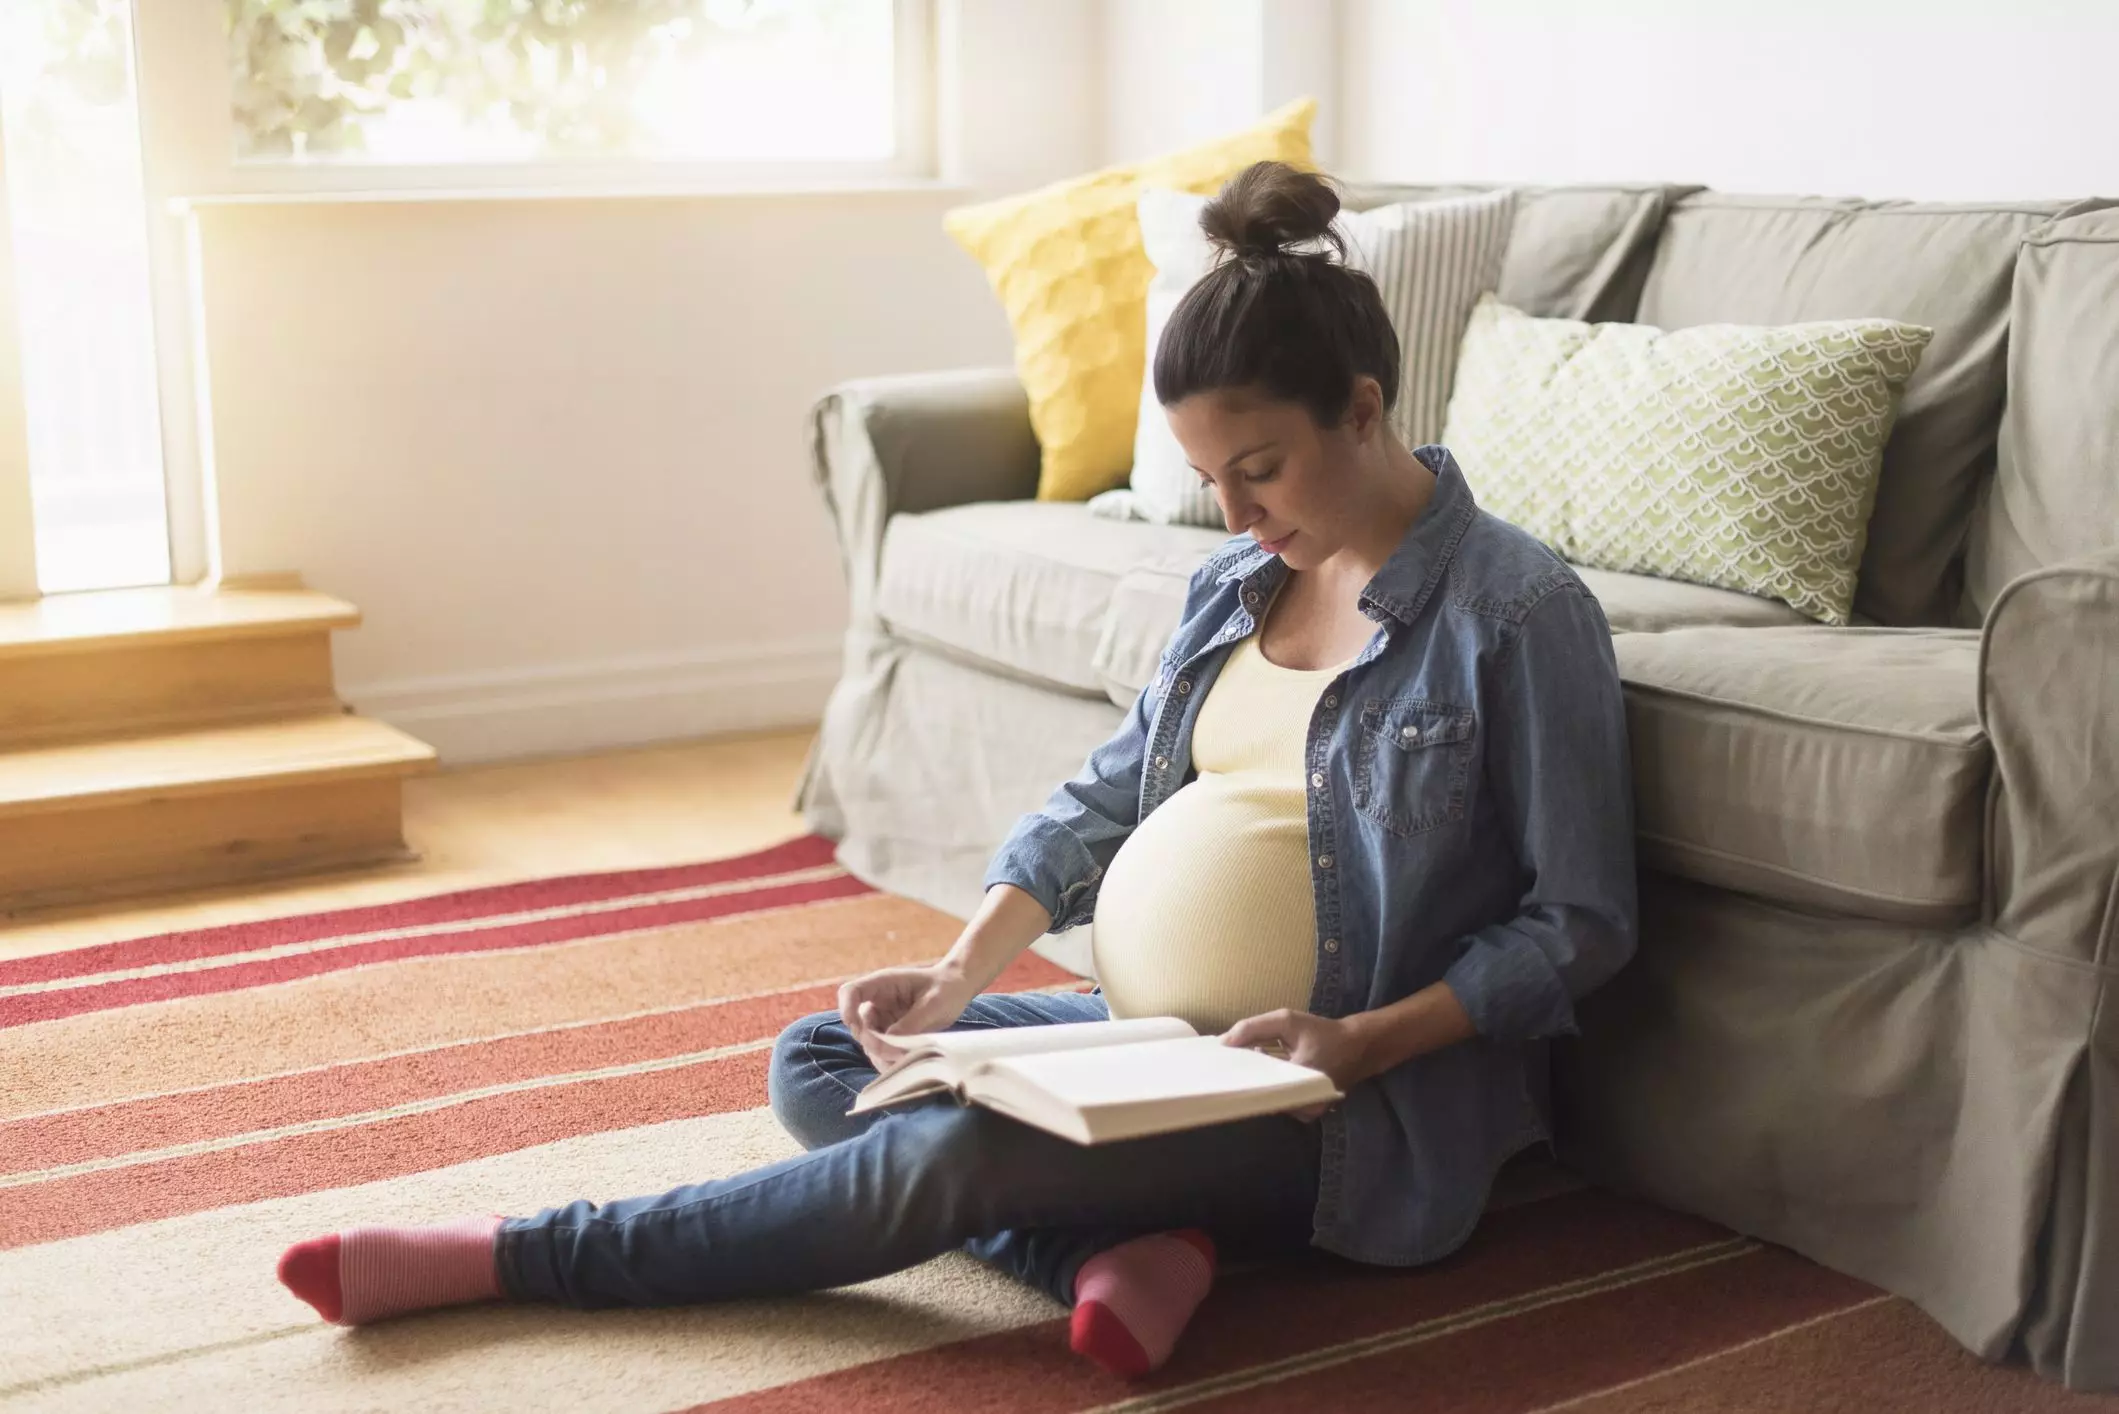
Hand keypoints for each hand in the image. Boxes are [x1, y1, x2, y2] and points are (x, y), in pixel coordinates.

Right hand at [838, 962, 978, 1071]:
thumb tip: (889, 1043)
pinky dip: (890, 1059)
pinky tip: (906, 1065)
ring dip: (882, 1055)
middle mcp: (877, 1002)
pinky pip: (882, 1049)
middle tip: (898, 1055)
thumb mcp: (932, 1003)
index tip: (858, 1029)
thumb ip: (910, 1023)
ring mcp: (882, 1018)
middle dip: (874, 1043)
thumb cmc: (946, 987)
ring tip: (905, 1063)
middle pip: (859, 1026)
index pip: (851, 993)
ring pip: (869, 1042)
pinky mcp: (891, 1033)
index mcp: (882, 984)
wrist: (958, 989)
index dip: (846, 1010)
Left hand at [1221, 1008, 1366, 1120]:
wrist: (1359, 1047)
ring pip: (1270, 1100)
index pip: (1255, 1087)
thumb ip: (1253, 1028)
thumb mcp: (1287, 1021)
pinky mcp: (1307, 1112)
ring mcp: (1306, 1113)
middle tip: (1228, 1063)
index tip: (1220, 1064)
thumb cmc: (1323, 1033)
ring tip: (1243, 1065)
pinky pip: (1281, 1101)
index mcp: (1299, 1084)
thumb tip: (1222, 1042)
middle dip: (1245, 1078)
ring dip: (1257, 1081)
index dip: (1236, 1075)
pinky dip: (1271, 1086)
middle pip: (1261, 1096)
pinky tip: (1263, 1070)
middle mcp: (1303, 1107)